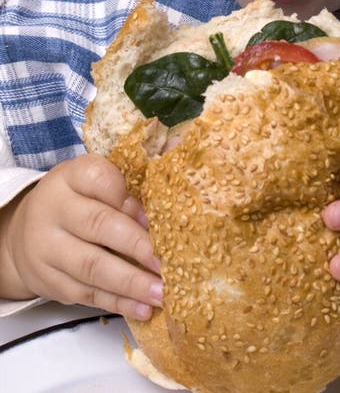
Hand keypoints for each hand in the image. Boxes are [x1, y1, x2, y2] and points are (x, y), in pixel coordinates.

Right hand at [0, 154, 162, 320]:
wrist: (24, 233)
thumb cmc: (75, 201)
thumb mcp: (92, 181)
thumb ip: (125, 184)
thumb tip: (168, 188)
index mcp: (69, 178)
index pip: (97, 178)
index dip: (126, 196)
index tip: (153, 214)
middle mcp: (54, 211)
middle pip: (97, 225)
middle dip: (136, 245)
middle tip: (166, 262)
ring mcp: (48, 249)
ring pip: (92, 267)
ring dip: (131, 282)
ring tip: (161, 292)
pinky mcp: (51, 283)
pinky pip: (87, 295)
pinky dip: (118, 303)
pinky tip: (143, 309)